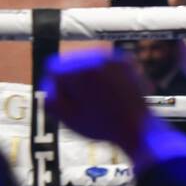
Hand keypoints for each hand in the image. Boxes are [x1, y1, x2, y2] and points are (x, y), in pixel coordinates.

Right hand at [40, 50, 155, 151]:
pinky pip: (103, 65)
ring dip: (88, 78)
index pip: (54, 69)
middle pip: (70, 63)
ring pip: (86, 63)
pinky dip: (103, 76)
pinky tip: (109, 93)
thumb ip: (50, 98)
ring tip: (100, 100)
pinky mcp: (125, 61)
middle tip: (88, 102)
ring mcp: (114, 57)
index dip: (59, 89)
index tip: (73, 103)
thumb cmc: (101, 126)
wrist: (137, 128)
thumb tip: (48, 81)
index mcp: (81, 68)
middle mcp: (98, 56)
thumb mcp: (67, 117)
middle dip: (73, 81)